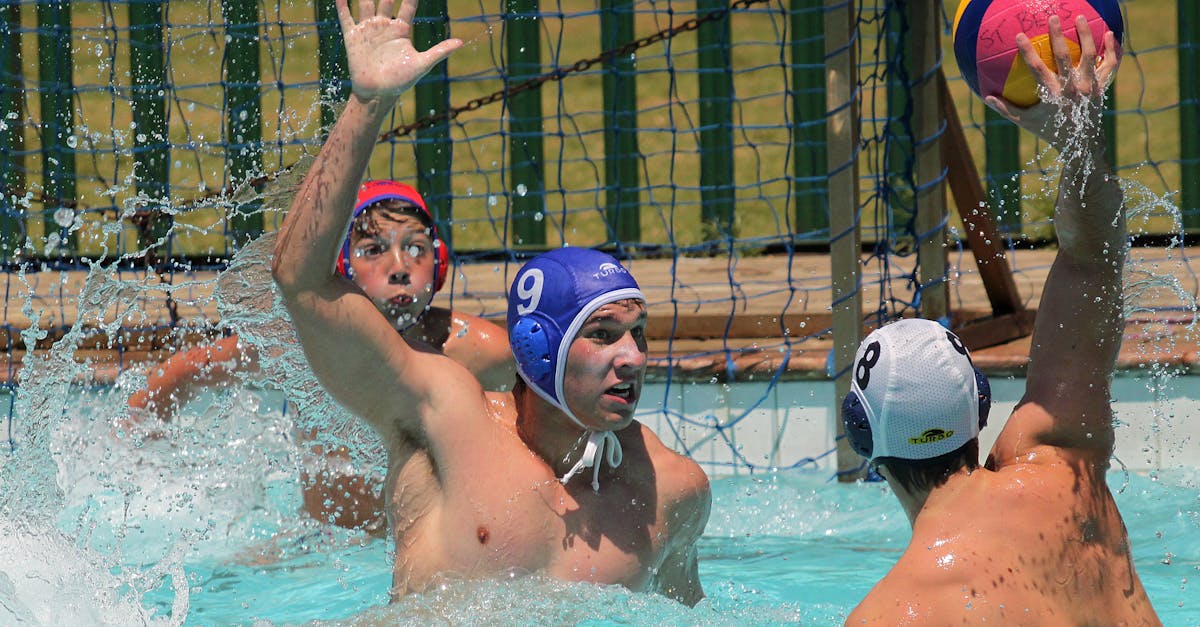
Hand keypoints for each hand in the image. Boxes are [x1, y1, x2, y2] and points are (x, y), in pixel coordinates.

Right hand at [336, 0, 462, 100]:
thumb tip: (461, 42)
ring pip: (366, 3)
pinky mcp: (353, 37)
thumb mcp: (422, 64)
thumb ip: (439, 51)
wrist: (377, 94)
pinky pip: (346, 17)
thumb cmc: (401, 81)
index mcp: (402, 30)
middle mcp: (385, 25)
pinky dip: (342, 5)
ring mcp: (368, 29)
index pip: (408, 5)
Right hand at [985, 15, 1118, 156]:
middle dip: (1058, 35)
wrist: (1082, 143)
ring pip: (1090, 54)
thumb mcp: (1026, 122)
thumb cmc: (1050, 131)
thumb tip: (986, 97)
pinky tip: (1110, 33)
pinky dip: (1112, 48)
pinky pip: (1110, 64)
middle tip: (1053, 17)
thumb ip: (1006, 109)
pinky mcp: (1102, 86)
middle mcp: (1072, 88)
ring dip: (1085, 34)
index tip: (1019, 36)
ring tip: (1080, 17)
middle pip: (1065, 56)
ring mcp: (1089, 86)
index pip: (1037, 69)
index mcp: (1052, 94)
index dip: (1027, 51)